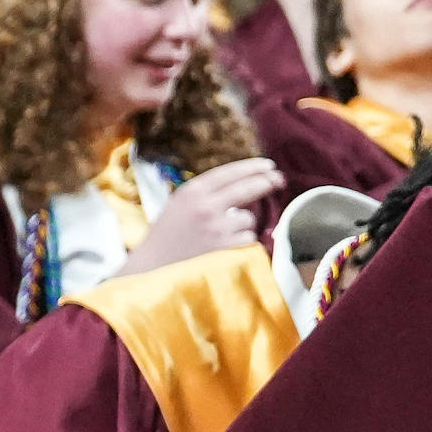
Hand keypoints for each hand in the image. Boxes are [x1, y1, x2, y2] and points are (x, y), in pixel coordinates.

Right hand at [112, 158, 281, 275]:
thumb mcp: (180, 204)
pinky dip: (240, 242)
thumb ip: (207, 193)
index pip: (229, 173)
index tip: (268, 165)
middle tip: (278, 180)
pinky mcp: (225, 248)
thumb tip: (247, 183)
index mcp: (191, 191)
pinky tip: (222, 247)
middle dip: (267, 182)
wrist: (152, 266)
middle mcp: (205, 206)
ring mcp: (216, 228)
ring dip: (241, 225)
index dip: (252, 167)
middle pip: (248, 188)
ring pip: (248, 218)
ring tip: (219, 235)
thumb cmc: (168, 235)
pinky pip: (248, 239)